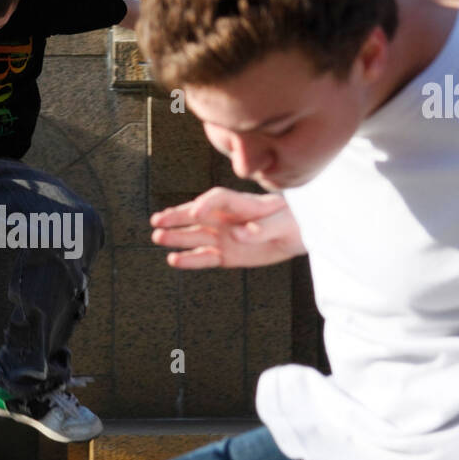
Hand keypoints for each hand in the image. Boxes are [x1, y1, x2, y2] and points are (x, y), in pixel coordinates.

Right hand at [150, 187, 304, 268]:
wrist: (301, 236)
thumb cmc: (295, 223)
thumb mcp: (284, 224)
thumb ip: (262, 228)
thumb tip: (239, 234)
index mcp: (243, 204)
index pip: (218, 199)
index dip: (206, 204)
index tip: (195, 213)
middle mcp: (228, 218)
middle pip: (198, 214)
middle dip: (178, 216)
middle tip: (158, 220)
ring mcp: (225, 236)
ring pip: (196, 235)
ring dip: (177, 236)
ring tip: (157, 237)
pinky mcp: (226, 255)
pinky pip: (205, 257)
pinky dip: (191, 260)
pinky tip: (174, 260)